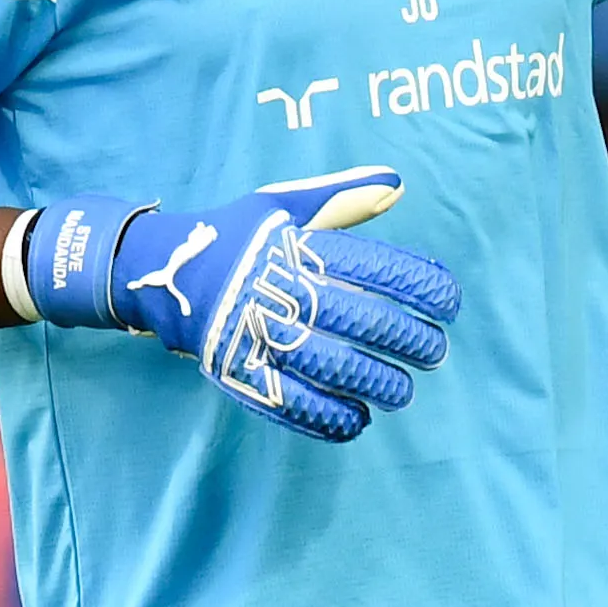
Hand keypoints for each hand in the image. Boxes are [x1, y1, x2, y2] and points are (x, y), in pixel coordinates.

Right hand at [27, 167, 458, 442]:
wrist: (159, 270)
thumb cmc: (236, 236)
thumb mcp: (282, 207)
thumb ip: (342, 199)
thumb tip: (397, 186)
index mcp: (292, 245)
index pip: (369, 265)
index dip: (416, 284)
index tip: (448, 302)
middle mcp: (276, 288)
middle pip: (356, 318)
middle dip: (406, 338)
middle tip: (435, 352)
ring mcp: (255, 333)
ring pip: (329, 365)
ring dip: (375, 382)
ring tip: (404, 390)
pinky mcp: (236, 372)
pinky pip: (290, 403)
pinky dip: (329, 417)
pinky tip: (358, 421)